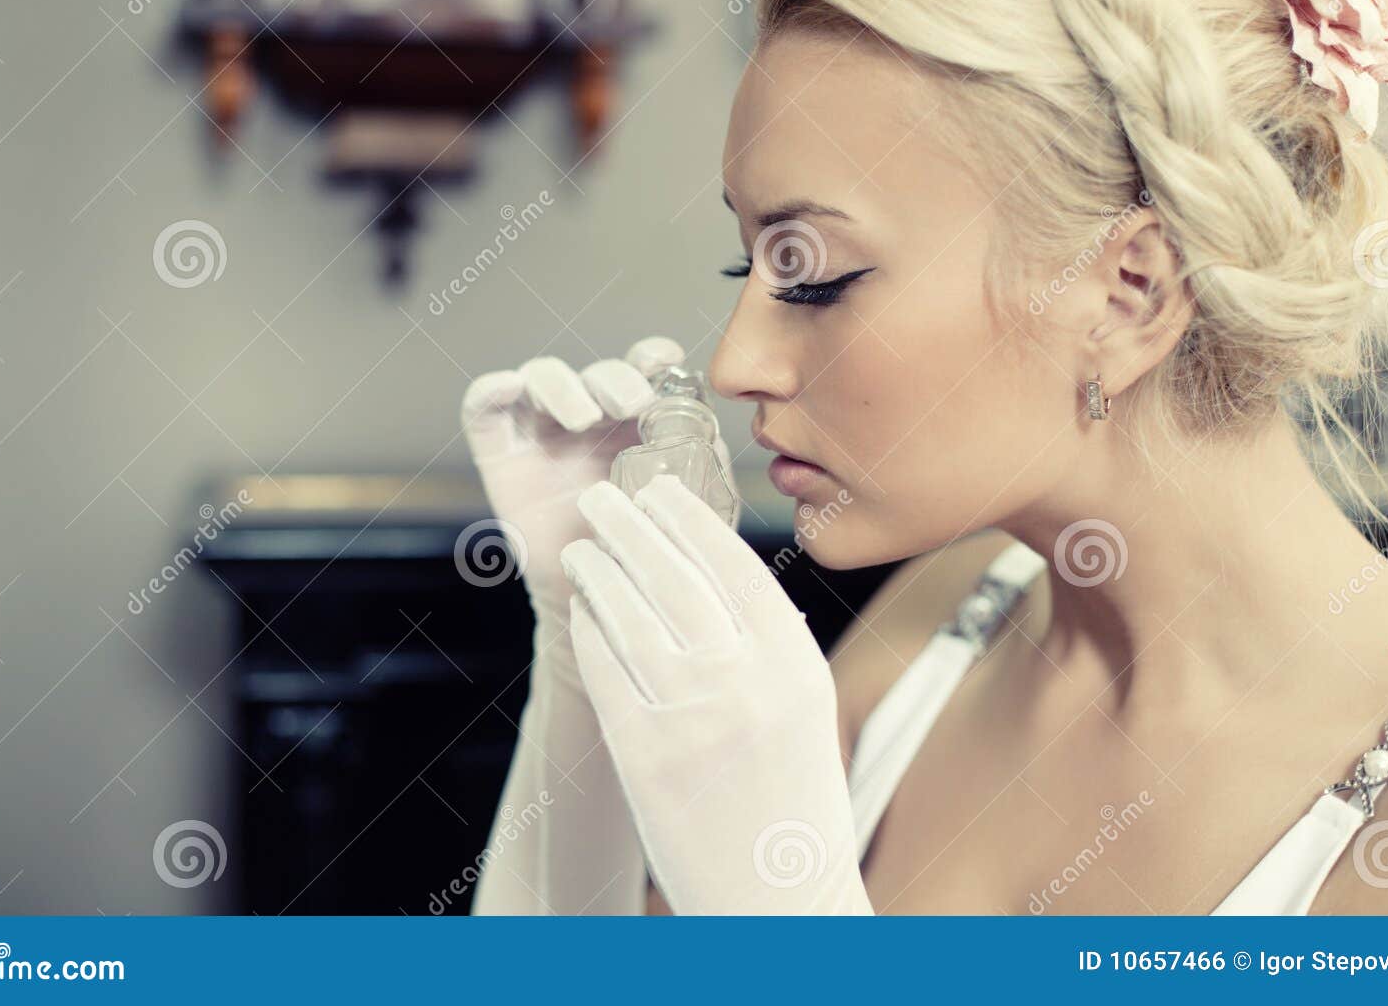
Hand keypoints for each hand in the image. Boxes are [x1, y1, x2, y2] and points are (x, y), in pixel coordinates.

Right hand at [460, 337, 734, 679]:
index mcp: (636, 421)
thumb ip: (703, 474)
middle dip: (615, 377)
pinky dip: (493, 388)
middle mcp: (591, 417)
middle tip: (633, 403)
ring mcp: (542, 430)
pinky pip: (484, 405)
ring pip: (544, 376)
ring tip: (582, 417)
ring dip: (563, 385)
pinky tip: (510, 388)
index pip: (642, 369)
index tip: (665, 364)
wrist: (596, 605)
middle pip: (596, 371)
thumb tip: (716, 440)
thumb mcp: (681, 512)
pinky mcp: (500, 450)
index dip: (651, 357)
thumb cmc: (642, 554)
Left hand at [559, 474, 873, 914]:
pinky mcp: (643, 753)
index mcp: (795, 663)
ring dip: (599, 570)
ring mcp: (691, 717)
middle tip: (602, 496)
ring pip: (629, 614)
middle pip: (673, 575)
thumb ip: (766, 640)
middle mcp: (746, 681)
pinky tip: (582, 611)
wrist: (776, 898)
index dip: (688, 518)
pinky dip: (589, 630)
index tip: (660, 490)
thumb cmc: (792, 800)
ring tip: (583, 547)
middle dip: (630, 525)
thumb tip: (707, 565)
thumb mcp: (805, 706)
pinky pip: (604, 669)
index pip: (733, 563)